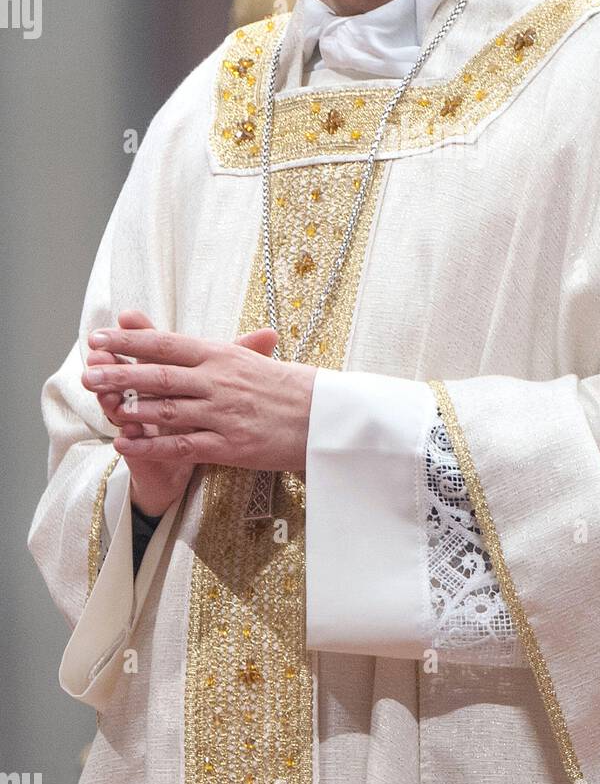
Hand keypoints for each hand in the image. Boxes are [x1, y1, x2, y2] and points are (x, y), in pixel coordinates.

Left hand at [82, 310, 315, 516]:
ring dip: (129, 407)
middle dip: (119, 373)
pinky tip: (125, 443)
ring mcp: (223, 414)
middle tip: (88, 371)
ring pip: (166, 409)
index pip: (167, 344)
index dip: (130, 341)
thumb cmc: (291, 388)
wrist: (327, 418)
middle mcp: (219, 381)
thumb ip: (216, 351)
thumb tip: (184, 344)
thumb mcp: (254, 359)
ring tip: (98, 403)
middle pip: (159, 375)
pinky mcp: (229, 446)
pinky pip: (181, 445)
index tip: (100, 337)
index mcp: (223, 355)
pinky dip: (150, 444)